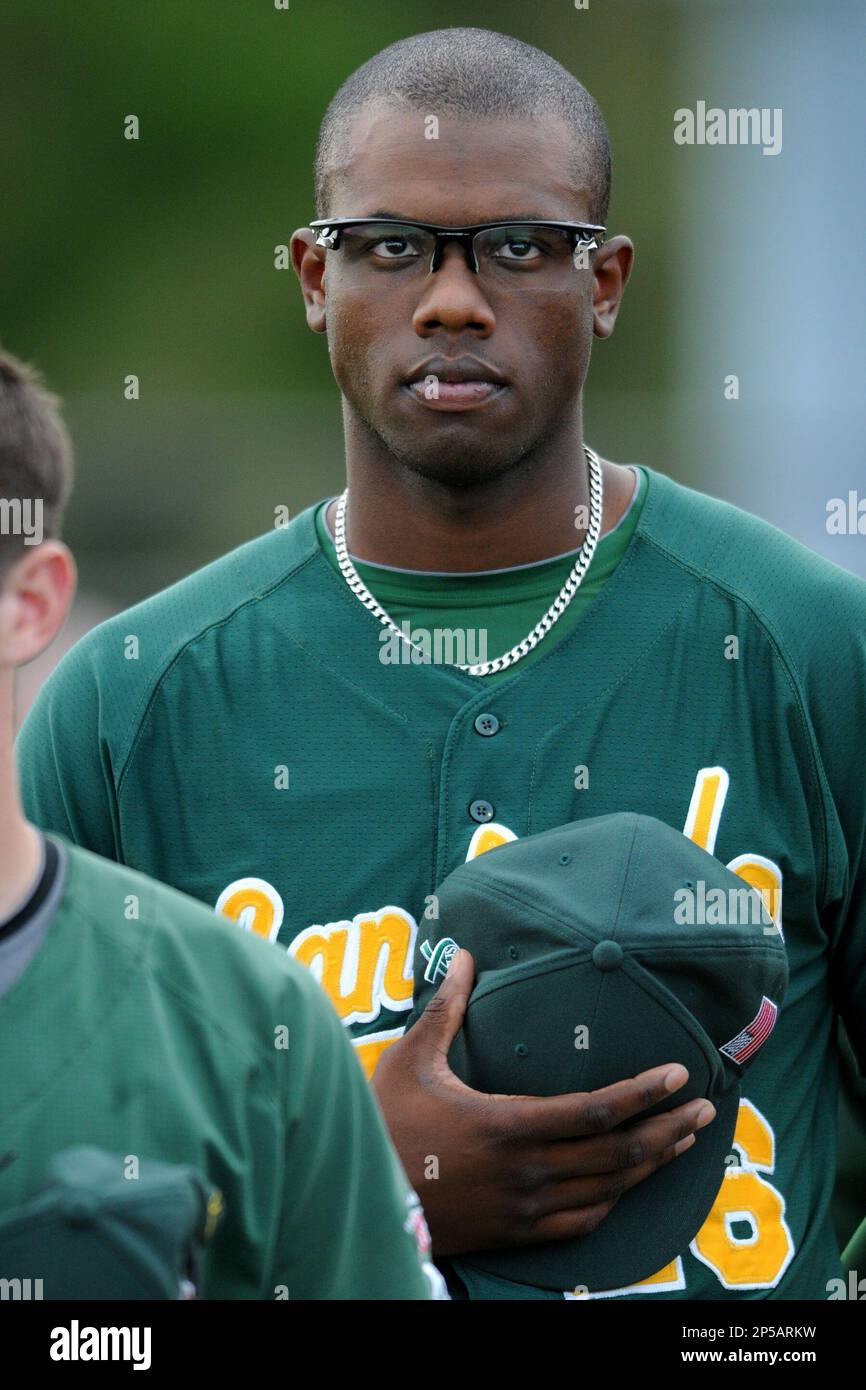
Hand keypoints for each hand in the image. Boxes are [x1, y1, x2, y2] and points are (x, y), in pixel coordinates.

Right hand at [372, 949, 715, 1257]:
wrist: (360, 1196)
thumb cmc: (385, 1121)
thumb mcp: (411, 1059)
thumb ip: (445, 1007)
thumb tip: (462, 953)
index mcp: (507, 1124)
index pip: (596, 1110)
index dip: (644, 1092)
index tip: (678, 1074)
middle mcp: (526, 1170)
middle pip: (617, 1152)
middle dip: (668, 1129)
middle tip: (704, 1110)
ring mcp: (525, 1207)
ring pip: (607, 1188)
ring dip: (652, 1164)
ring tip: (684, 1141)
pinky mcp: (518, 1232)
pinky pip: (582, 1220)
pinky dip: (615, 1200)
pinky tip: (630, 1183)